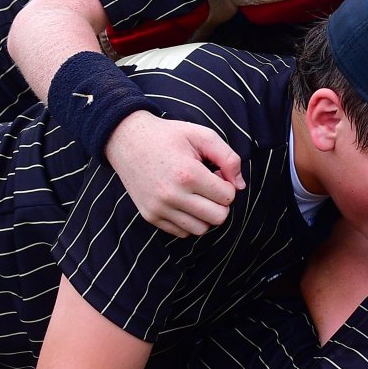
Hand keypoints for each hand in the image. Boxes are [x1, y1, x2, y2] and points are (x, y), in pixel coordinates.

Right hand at [103, 113, 244, 236]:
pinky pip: (182, 232)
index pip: (228, 196)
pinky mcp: (150, 216)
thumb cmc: (168, 136)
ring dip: (206, 214)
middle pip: (218, 217)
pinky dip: (189, 220)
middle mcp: (172, 195)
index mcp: (188, 174)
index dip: (228, 184)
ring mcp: (159, 208)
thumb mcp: (202, 135)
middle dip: (221, 202)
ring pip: (201, 229)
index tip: (216, 173)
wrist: (126, 140)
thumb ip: (228, 158)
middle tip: (210, 186)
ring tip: (197, 194)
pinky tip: (184, 201)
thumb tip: (241, 186)